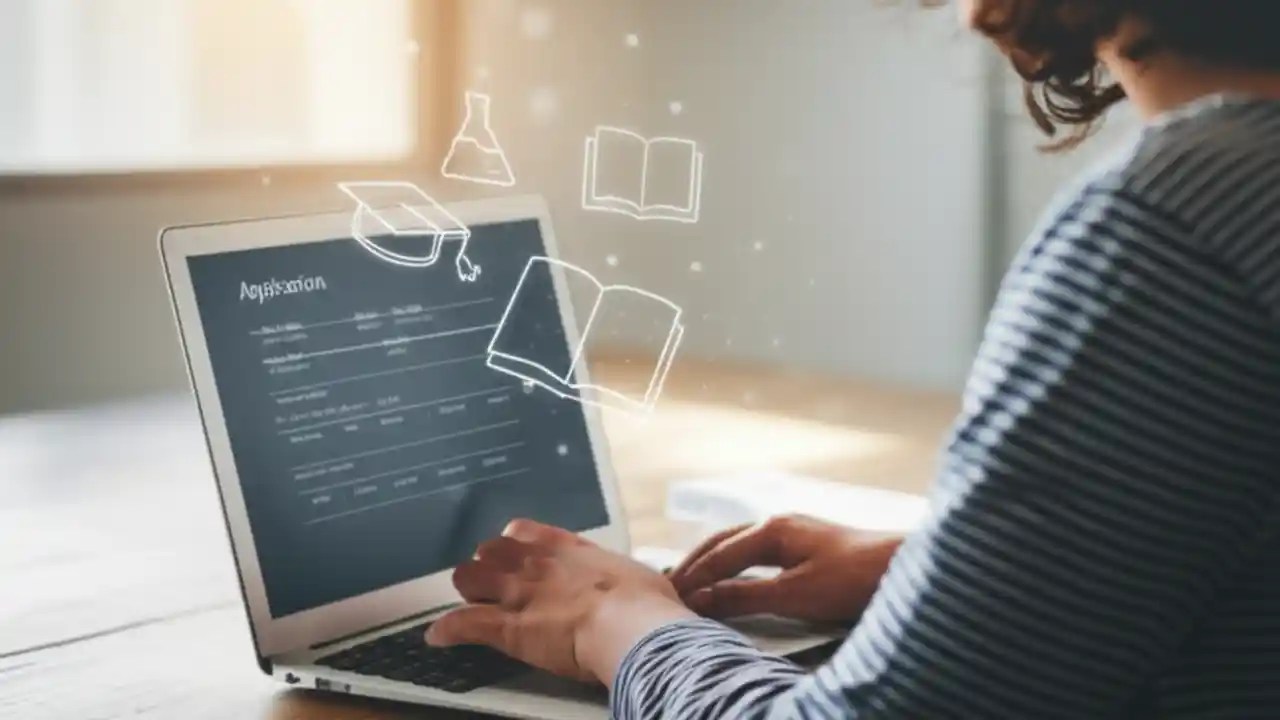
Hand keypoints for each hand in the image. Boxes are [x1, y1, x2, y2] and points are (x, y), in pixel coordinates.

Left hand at [426, 520, 694, 684]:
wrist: (631, 624)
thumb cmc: (645, 601)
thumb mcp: (637, 577)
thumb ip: (620, 580)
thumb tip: (636, 591)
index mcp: (567, 549)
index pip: (522, 532)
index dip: (513, 544)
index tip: (515, 555)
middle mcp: (535, 563)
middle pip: (489, 552)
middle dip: (487, 567)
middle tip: (495, 586)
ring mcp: (517, 593)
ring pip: (468, 578)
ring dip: (468, 591)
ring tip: (471, 606)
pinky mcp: (505, 627)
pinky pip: (462, 623)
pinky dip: (447, 630)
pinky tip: (438, 636)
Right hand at [669, 515, 902, 622]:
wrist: (904, 568)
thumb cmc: (853, 578)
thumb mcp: (793, 593)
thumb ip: (744, 595)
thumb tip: (702, 598)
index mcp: (773, 529)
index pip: (720, 554)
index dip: (694, 577)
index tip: (672, 597)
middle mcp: (781, 524)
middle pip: (725, 541)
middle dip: (697, 562)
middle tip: (672, 584)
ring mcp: (798, 532)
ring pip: (744, 544)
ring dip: (717, 561)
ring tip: (697, 579)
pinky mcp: (812, 546)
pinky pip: (762, 552)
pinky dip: (740, 564)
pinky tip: (740, 574)